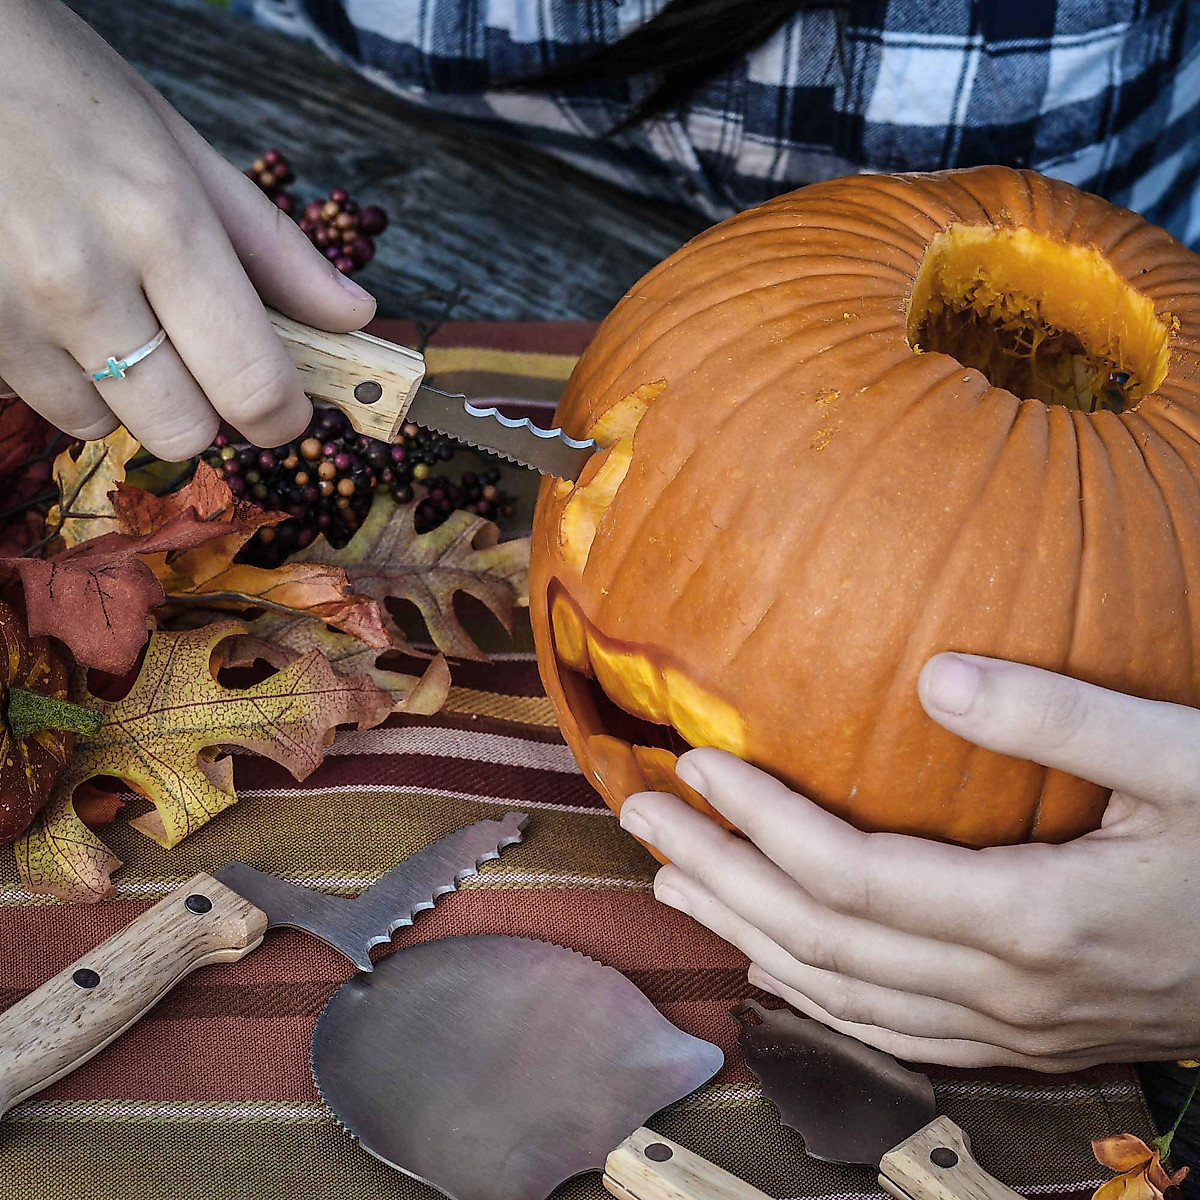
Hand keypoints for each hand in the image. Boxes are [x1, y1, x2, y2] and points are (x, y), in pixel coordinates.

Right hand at [0, 1, 373, 459]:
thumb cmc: (56, 89)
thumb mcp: (176, 146)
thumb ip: (273, 246)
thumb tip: (354, 315)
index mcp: (162, 225)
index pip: (251, 387)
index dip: (280, 417)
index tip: (283, 410)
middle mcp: (81, 279)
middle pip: (182, 431)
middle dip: (201, 409)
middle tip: (190, 358)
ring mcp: (4, 310)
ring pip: (99, 426)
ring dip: (119, 393)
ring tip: (101, 314)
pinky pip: (30, 400)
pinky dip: (52, 374)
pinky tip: (42, 309)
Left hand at [618, 653, 1199, 1070]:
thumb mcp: (1189, 761)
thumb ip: (1064, 719)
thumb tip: (938, 678)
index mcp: (1031, 919)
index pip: (848, 877)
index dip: (761, 824)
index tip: (696, 767)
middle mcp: (1003, 989)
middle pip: (818, 940)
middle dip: (718, 877)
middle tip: (639, 819)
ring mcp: (1010, 1026)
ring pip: (839, 995)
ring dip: (745, 935)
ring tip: (672, 886)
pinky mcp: (1024, 1034)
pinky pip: (887, 1026)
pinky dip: (810, 992)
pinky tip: (769, 962)